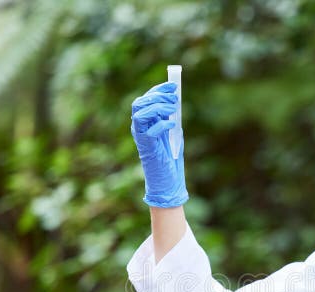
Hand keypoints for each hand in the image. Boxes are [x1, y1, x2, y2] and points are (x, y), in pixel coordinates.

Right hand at [130, 82, 187, 207]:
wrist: (168, 183)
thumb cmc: (170, 160)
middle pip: (139, 103)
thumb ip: (171, 119)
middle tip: (175, 97)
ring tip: (174, 109)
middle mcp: (139, 128)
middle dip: (157, 95)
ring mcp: (141, 138)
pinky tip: (172, 125)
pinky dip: (162, 124)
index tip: (173, 86)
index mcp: (145, 123)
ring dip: (158, 107)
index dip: (158, 90)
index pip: (146, 99)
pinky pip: (149, 131)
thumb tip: (175, 101)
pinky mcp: (147, 148)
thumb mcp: (173, 134)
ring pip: (139, 113)